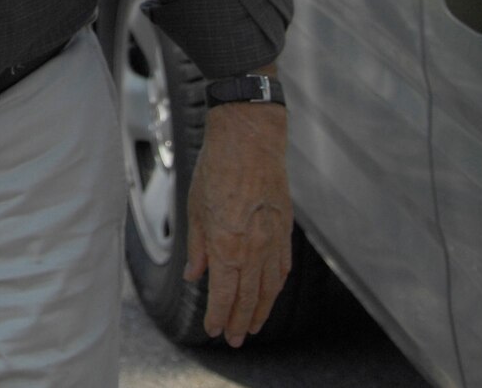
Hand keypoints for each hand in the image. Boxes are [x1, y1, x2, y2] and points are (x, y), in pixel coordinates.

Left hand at [185, 99, 292, 345]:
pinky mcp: (285, 228)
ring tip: (253, 327)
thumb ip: (198, 247)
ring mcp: (274, 240)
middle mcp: (254, 248)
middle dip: (240, 321)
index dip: (219, 316)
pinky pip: (282, 266)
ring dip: (261, 310)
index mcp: (228, 245)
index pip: (225, 294)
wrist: (250, 141)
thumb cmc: (217, 169)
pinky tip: (271, 294)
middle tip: (235, 340)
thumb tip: (196, 276)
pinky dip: (276, 286)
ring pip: (269, 287)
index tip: (214, 331)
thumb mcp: (196, 207)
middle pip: (249, 297)